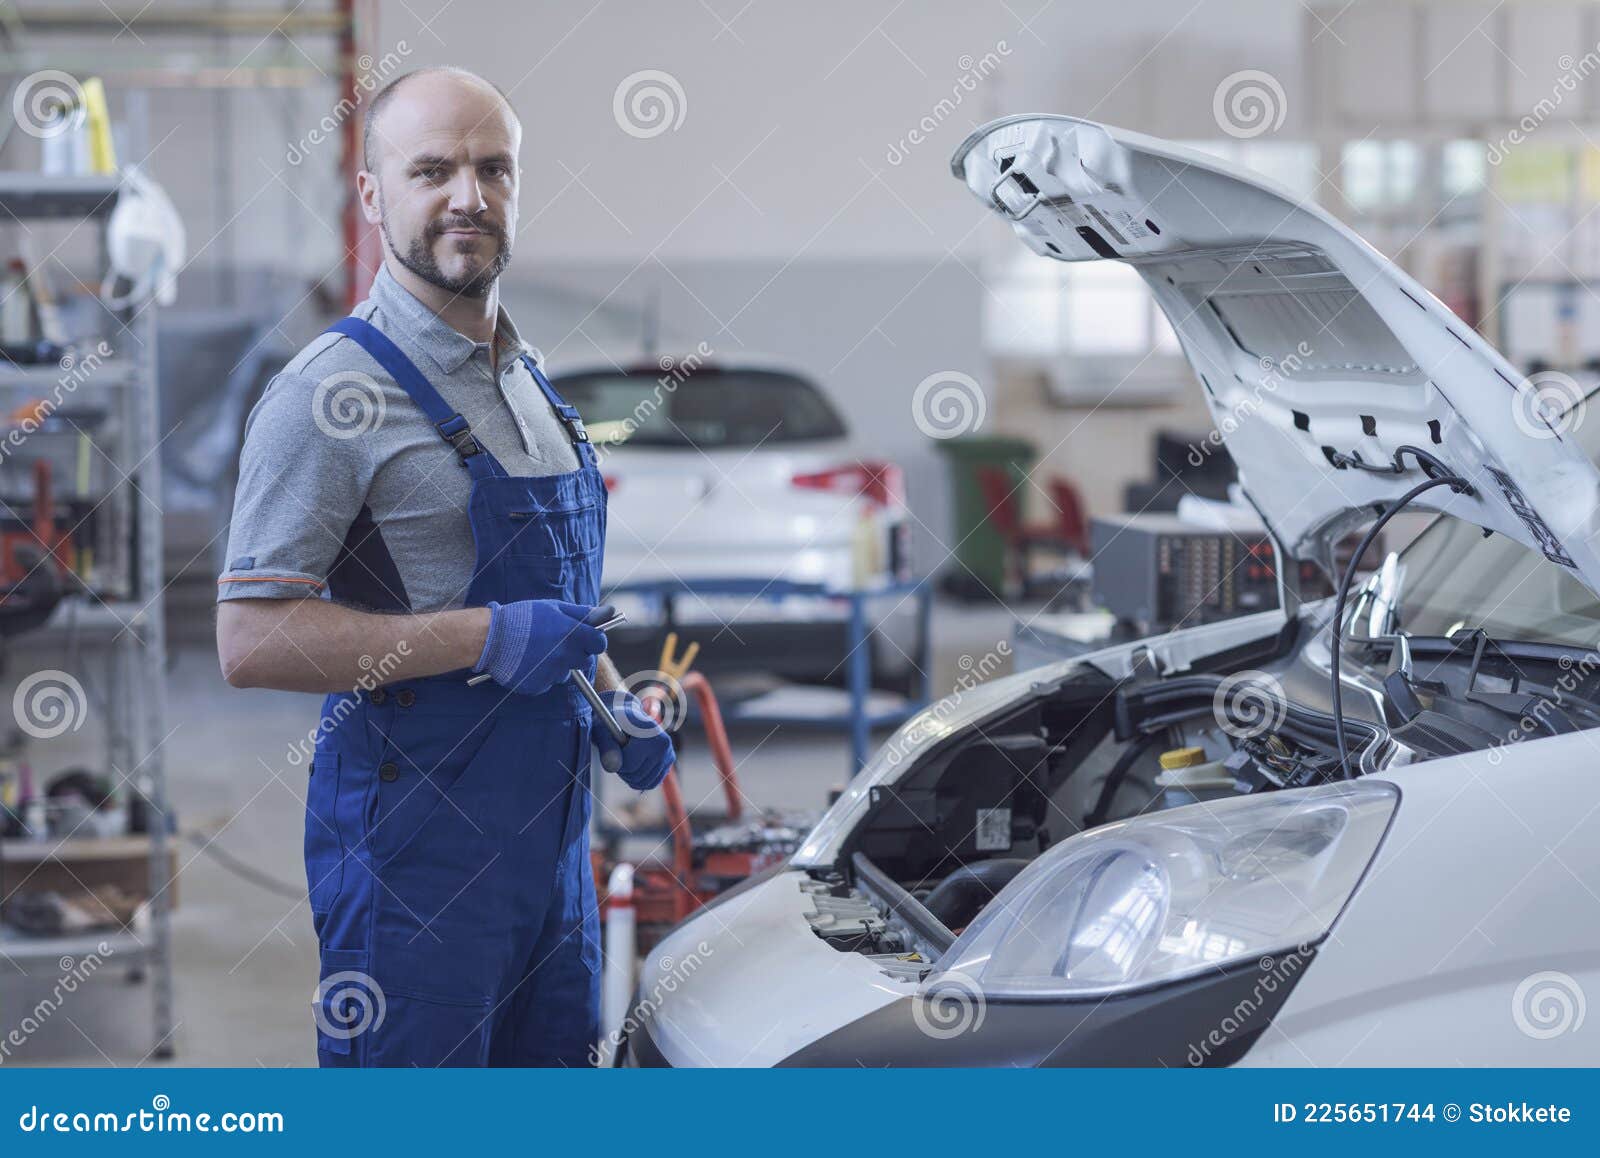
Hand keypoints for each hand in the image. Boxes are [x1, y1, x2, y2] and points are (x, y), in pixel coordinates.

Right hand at [472, 599, 605, 695]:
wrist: (490, 637)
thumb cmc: (523, 618)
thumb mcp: (553, 608)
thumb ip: (582, 613)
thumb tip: (607, 612)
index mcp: (572, 635)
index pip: (600, 643)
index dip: (594, 639)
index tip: (587, 637)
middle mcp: (565, 656)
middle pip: (584, 660)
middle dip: (576, 652)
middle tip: (557, 642)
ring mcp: (552, 673)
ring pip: (566, 672)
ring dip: (558, 664)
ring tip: (538, 650)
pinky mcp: (539, 686)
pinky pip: (548, 681)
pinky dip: (542, 674)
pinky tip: (529, 661)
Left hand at [594, 691, 674, 790]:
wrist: (626, 716)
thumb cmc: (612, 723)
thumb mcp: (603, 731)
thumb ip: (607, 748)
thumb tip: (613, 767)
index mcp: (651, 732)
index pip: (630, 764)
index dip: (615, 760)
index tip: (614, 745)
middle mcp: (664, 743)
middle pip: (637, 775)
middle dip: (622, 769)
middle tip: (619, 752)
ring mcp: (668, 754)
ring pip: (643, 782)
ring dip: (629, 775)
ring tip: (626, 756)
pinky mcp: (668, 762)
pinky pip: (650, 783)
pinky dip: (638, 780)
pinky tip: (633, 765)